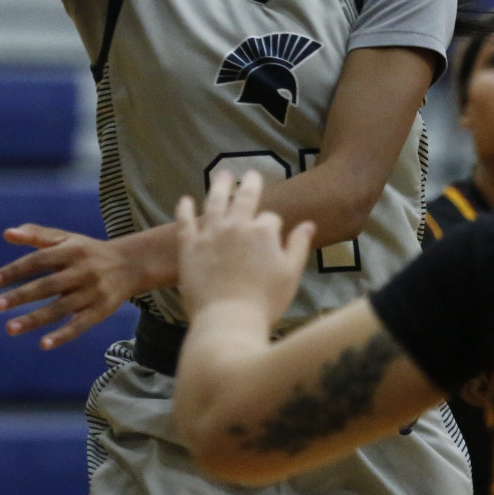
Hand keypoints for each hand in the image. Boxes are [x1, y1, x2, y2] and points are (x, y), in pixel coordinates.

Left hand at [0, 224, 141, 348]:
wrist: (131, 265)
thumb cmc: (88, 251)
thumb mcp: (66, 239)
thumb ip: (37, 235)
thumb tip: (7, 233)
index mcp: (72, 250)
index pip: (39, 260)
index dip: (16, 270)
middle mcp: (82, 271)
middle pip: (48, 285)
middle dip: (22, 295)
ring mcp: (92, 292)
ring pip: (60, 308)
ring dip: (34, 319)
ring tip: (10, 328)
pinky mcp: (100, 311)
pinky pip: (80, 325)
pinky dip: (62, 336)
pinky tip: (43, 344)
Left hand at [176, 169, 314, 326]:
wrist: (228, 320)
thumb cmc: (265, 302)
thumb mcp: (290, 275)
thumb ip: (298, 247)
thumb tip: (308, 225)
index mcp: (263, 232)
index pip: (271, 219)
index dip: (274, 225)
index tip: (274, 233)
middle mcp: (236, 226)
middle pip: (244, 198)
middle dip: (249, 185)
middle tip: (251, 173)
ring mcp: (210, 234)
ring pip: (214, 202)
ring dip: (219, 186)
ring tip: (222, 174)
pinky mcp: (189, 247)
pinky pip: (185, 222)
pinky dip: (185, 209)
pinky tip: (185, 200)